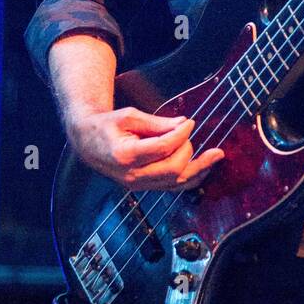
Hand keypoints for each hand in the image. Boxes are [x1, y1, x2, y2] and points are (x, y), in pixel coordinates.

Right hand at [66, 107, 224, 189]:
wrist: (87, 142)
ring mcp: (138, 185)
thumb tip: (182, 124)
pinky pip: (173, 187)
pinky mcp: (144, 187)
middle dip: (188, 149)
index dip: (180, 134)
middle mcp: (132, 175)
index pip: (162, 148)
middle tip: (188, 131)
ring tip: (216, 155)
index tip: (189, 122)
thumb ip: (156, 123)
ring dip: (199, 168)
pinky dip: (191, 178)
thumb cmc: (106, 126)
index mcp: (125, 155)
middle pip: (172, 168)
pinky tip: (204, 168)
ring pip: (176, 182)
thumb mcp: (128, 116)